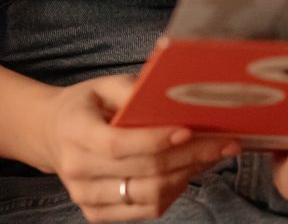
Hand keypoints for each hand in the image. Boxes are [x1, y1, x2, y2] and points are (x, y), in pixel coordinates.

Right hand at [36, 75, 239, 221]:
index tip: (189, 130)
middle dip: (191, 156)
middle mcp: (78, 170)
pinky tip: (190, 171)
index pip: (117, 144)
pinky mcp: (97, 212)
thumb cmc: (88, 105)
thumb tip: (172, 93)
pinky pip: (145, 210)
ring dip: (189, 174)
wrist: (52, 134)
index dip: (155, 140)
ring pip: (149, 194)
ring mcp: (86, 196)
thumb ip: (133, 90)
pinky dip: (174, 192)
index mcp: (76, 133)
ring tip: (214, 155)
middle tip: (226, 142)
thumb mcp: (104, 85)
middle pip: (143, 170)